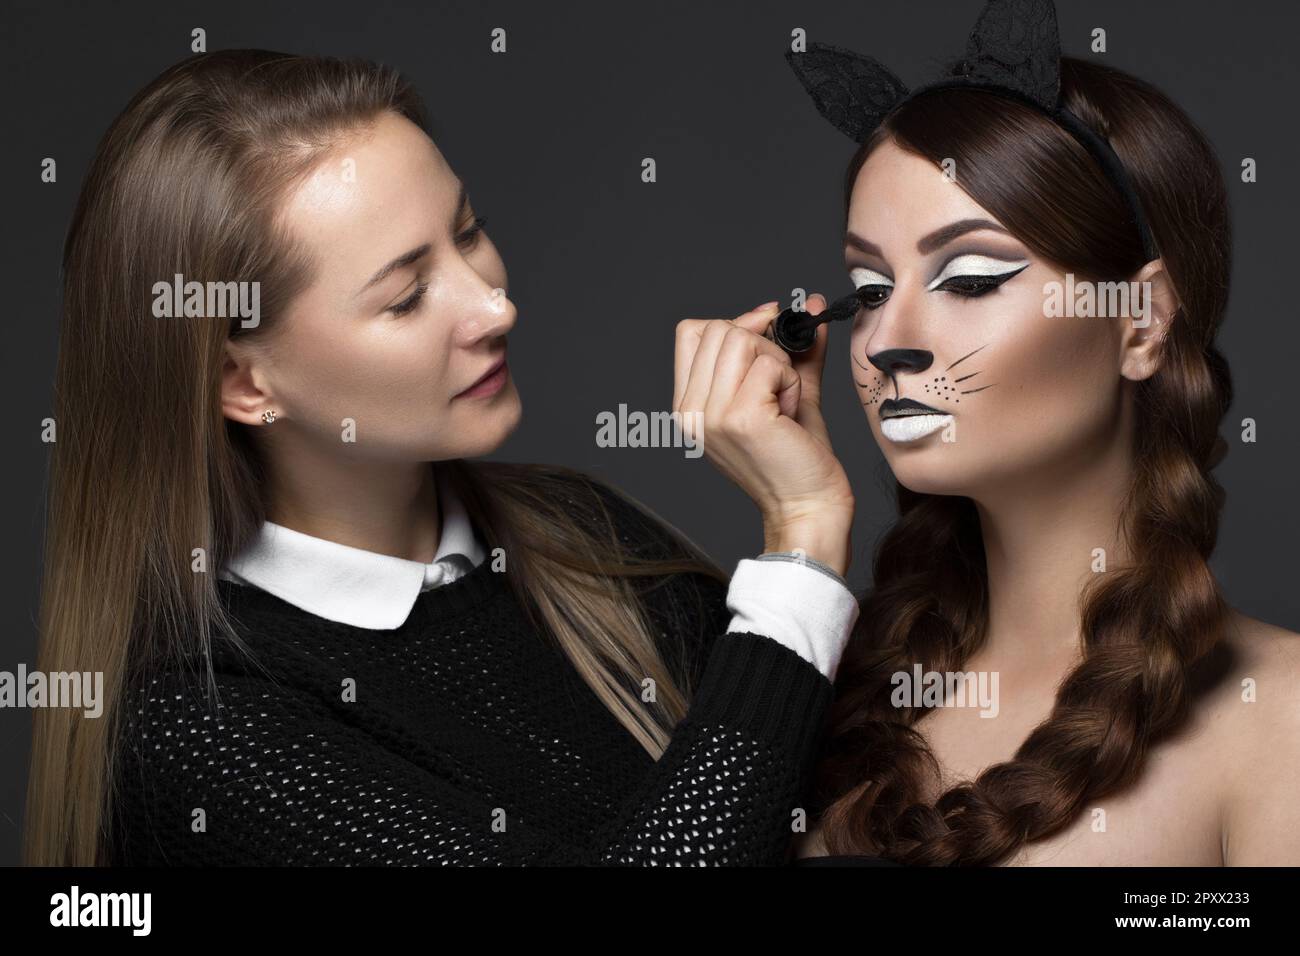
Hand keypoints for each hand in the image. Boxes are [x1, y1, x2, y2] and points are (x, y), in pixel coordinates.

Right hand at [673, 295, 853, 574]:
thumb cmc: (797, 457)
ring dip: (777, 363)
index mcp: (689, 404)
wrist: (808, 505)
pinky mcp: (741, 417)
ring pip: (744, 339)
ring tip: (783, 400)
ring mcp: (712, 414)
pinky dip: (790, 381)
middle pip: (720, 328)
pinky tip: (789, 412)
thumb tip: (813, 303)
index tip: (768, 333)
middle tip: (778, 384)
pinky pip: (770, 363)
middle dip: (762, 344)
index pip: (692, 331)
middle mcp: (691, 410)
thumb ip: (794, 348)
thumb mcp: (787, 391)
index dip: (734, 322)